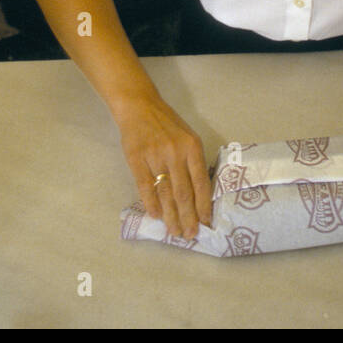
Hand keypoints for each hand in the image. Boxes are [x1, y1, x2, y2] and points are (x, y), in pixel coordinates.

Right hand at [117, 97, 211, 239]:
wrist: (140, 107)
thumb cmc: (167, 125)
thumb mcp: (188, 138)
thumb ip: (194, 163)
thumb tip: (199, 196)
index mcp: (193, 148)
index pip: (201, 183)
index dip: (203, 206)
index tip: (206, 223)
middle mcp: (176, 153)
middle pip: (183, 193)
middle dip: (188, 217)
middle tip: (189, 235)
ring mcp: (155, 156)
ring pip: (165, 193)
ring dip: (170, 215)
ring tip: (174, 231)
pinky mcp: (137, 159)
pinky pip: (145, 186)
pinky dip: (151, 203)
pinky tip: (156, 216)